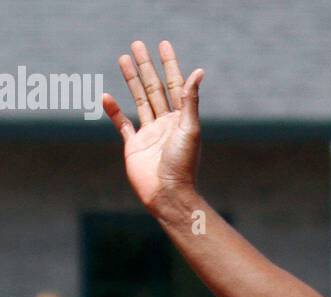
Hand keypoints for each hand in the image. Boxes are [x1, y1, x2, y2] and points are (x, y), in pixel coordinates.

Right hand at [102, 40, 203, 211]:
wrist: (168, 194)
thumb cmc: (182, 164)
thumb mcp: (189, 129)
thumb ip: (190, 100)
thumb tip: (198, 71)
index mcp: (181, 120)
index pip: (175, 86)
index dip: (170, 65)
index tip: (163, 45)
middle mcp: (166, 125)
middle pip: (155, 89)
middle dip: (146, 66)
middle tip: (137, 44)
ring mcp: (150, 135)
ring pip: (139, 101)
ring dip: (132, 80)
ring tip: (123, 58)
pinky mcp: (134, 146)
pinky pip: (122, 124)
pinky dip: (114, 111)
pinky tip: (107, 96)